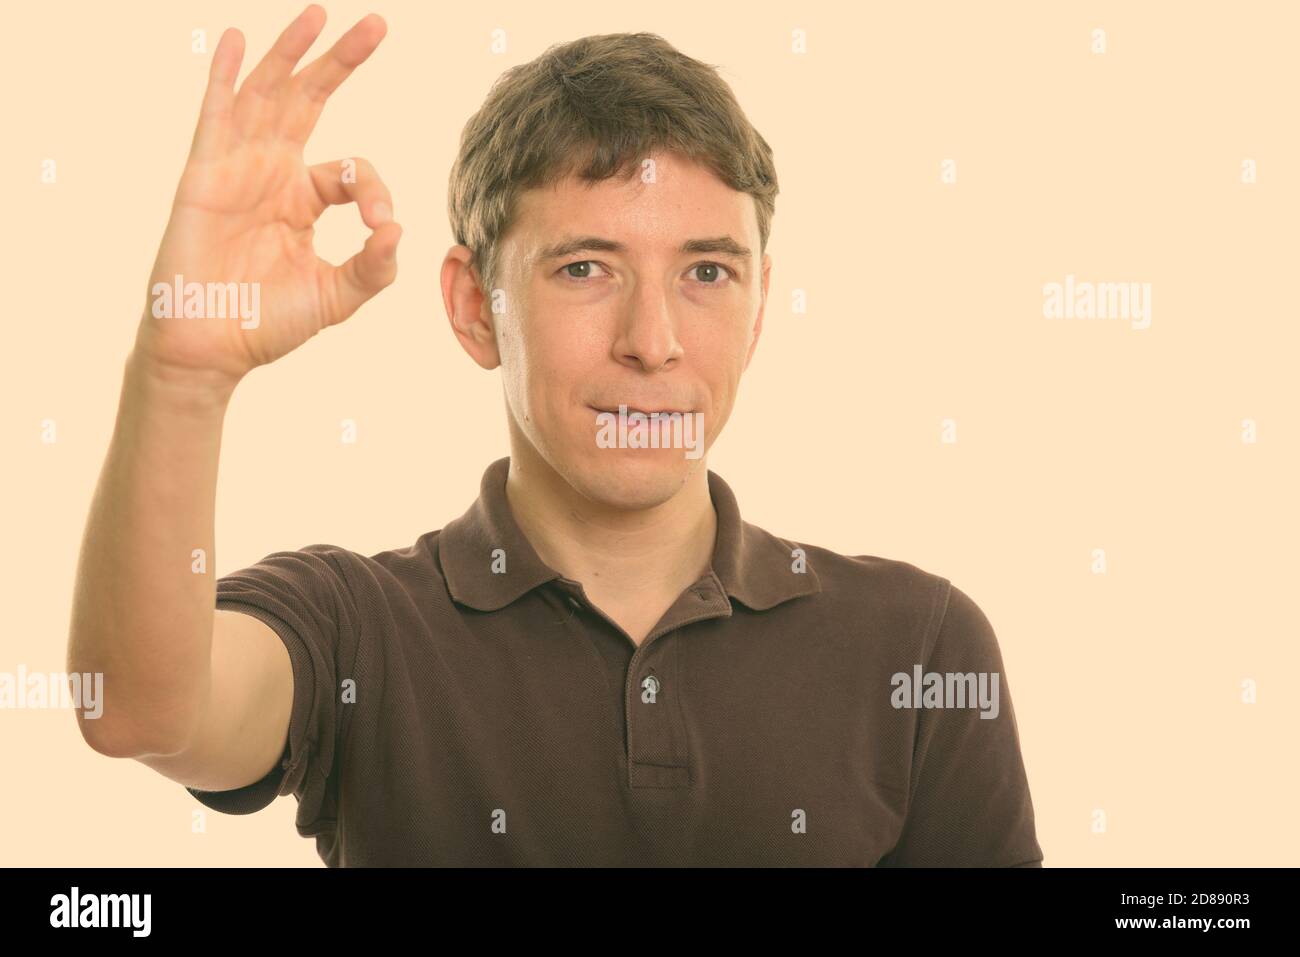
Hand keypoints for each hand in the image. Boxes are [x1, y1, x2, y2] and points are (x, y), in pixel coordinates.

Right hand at [134, 5, 400, 387]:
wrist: (213, 347)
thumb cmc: (268, 324)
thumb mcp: (335, 296)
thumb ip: (373, 268)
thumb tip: (398, 229)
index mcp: (303, 199)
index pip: (350, 170)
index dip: (372, 190)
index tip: (379, 223)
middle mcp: (271, 173)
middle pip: (309, 102)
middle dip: (341, 62)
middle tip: (376, 24)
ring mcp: (237, 169)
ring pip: (266, 95)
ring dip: (291, 52)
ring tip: (318, 14)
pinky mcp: (204, 175)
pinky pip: (215, 116)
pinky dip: (223, 76)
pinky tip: (235, 39)